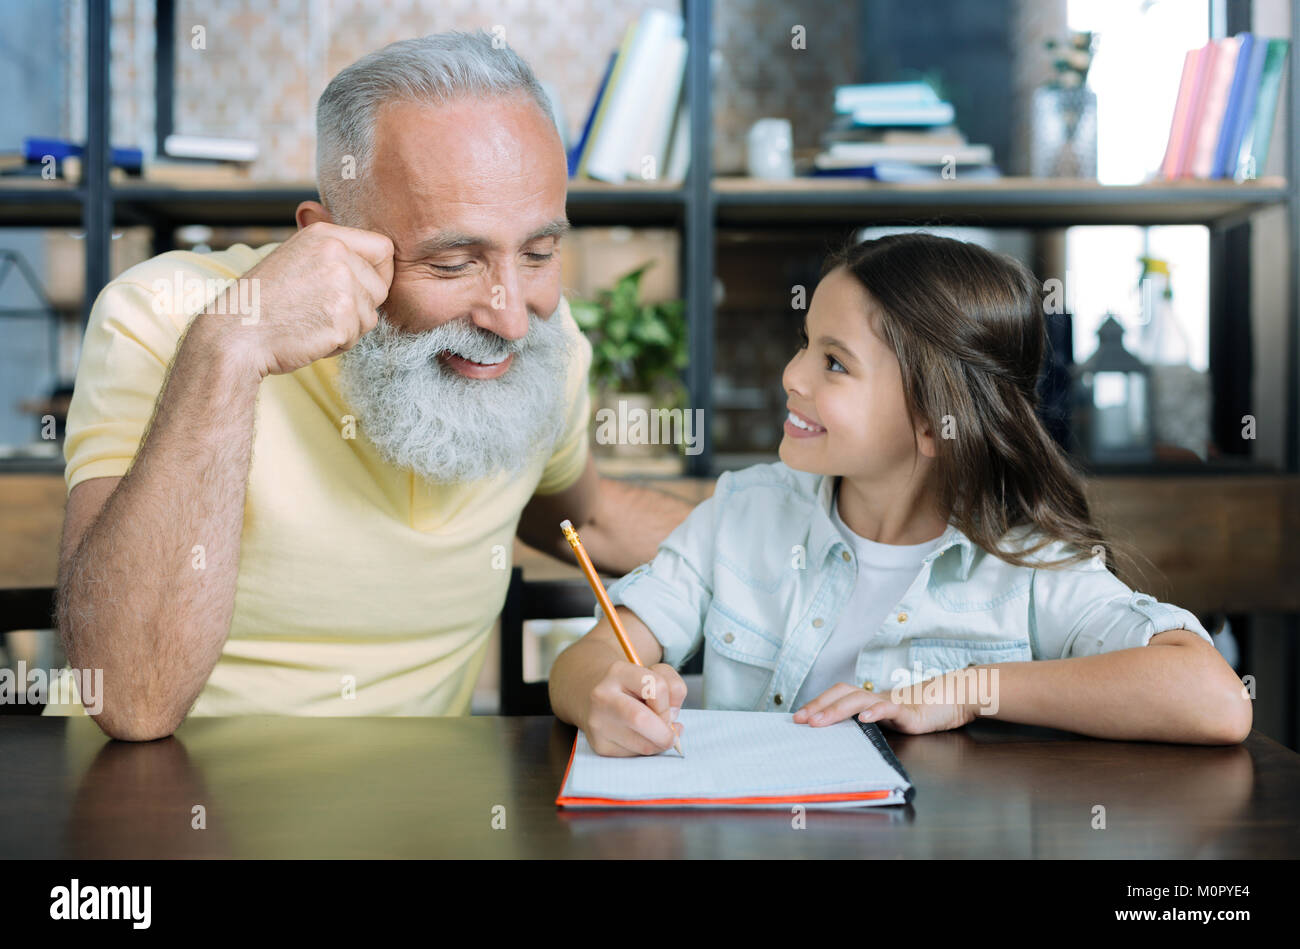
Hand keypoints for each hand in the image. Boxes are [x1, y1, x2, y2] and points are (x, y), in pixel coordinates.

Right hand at [197, 221, 394, 377]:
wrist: (235, 334)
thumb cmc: (265, 301)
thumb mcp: (295, 256)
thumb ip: (328, 249)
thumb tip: (354, 232)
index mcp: (325, 235)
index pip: (383, 248)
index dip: (379, 272)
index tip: (362, 287)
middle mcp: (337, 255)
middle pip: (381, 287)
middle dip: (361, 306)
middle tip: (322, 311)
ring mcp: (341, 287)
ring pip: (371, 316)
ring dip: (348, 327)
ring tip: (311, 321)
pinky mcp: (342, 319)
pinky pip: (357, 337)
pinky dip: (338, 344)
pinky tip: (309, 336)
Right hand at [581, 660, 686, 756]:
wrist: (590, 694)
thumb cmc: (630, 685)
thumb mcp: (653, 673)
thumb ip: (673, 689)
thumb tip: (674, 726)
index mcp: (618, 672)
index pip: (656, 688)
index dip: (669, 704)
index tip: (668, 708)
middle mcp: (603, 697)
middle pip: (641, 719)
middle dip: (665, 733)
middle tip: (671, 734)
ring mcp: (598, 723)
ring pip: (642, 745)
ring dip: (659, 743)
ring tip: (655, 733)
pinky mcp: (599, 745)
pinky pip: (634, 755)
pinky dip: (645, 749)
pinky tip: (640, 738)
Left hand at [793, 673, 977, 734]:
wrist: (949, 701)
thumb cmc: (913, 713)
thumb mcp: (884, 720)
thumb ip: (863, 725)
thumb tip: (834, 734)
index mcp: (867, 699)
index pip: (836, 695)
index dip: (816, 703)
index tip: (797, 718)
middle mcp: (875, 697)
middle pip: (842, 693)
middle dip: (819, 706)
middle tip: (801, 720)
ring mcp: (891, 703)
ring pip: (860, 700)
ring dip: (838, 710)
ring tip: (820, 721)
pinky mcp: (909, 712)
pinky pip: (891, 709)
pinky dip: (876, 712)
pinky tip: (865, 719)